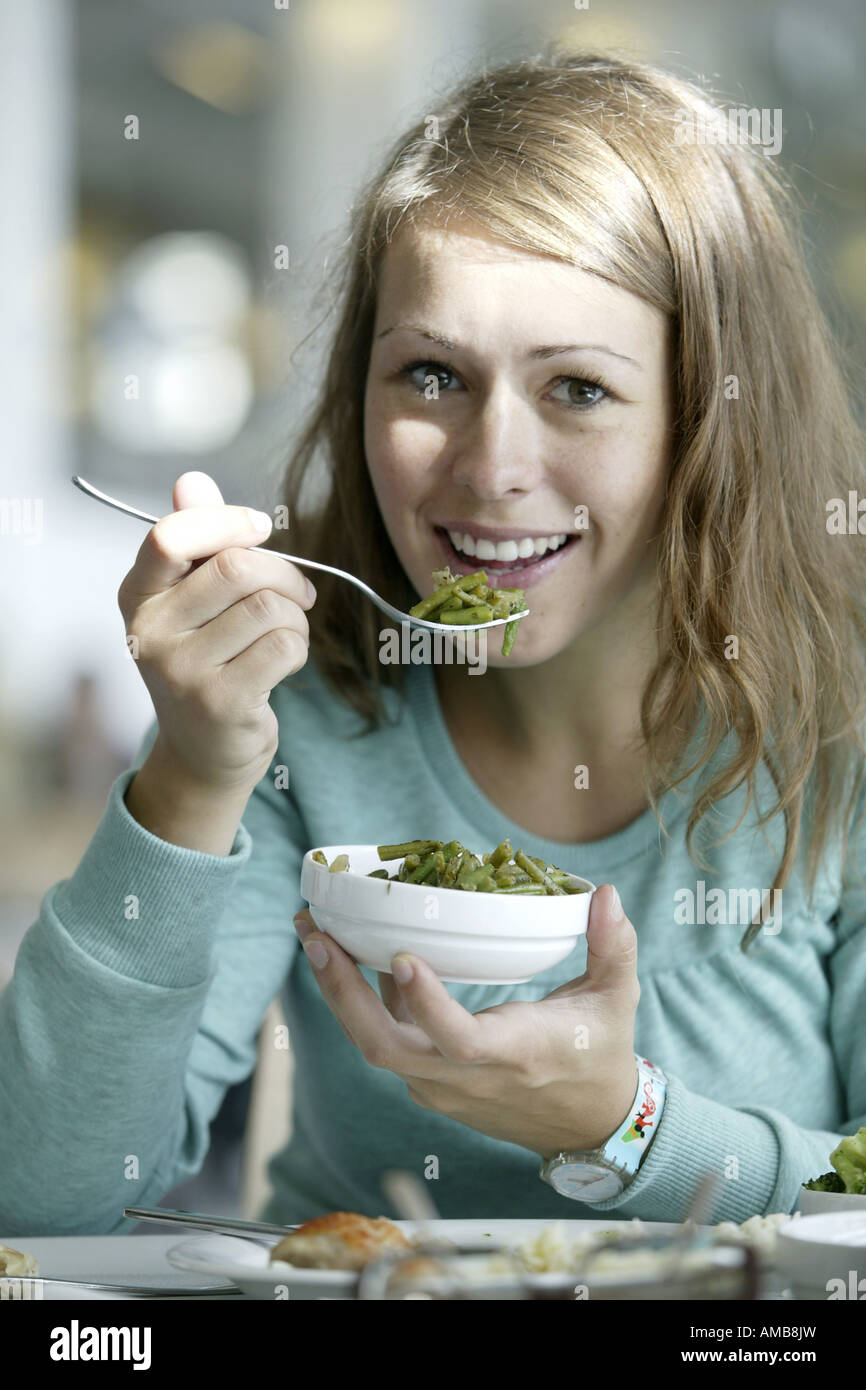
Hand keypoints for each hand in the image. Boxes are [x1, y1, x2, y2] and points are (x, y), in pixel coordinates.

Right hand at [118, 471, 315, 794]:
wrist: (203, 754)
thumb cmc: (208, 661)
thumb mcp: (192, 600)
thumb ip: (196, 539)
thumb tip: (192, 479)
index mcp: (137, 595)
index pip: (170, 536)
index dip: (227, 521)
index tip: (261, 529)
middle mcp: (148, 632)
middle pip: (237, 568)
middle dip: (285, 574)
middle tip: (300, 593)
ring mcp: (180, 671)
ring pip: (269, 608)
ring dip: (296, 616)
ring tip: (288, 632)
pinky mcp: (220, 703)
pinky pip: (284, 646)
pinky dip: (300, 647)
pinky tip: (286, 662)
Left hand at [293, 883, 639, 1157]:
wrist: (589, 1126)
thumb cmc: (602, 1053)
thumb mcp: (616, 998)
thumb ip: (614, 946)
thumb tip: (607, 894)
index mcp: (514, 1054)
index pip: (459, 1040)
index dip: (426, 1003)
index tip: (402, 956)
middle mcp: (467, 1077)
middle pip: (387, 1047)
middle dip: (343, 992)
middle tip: (317, 935)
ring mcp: (442, 1086)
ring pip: (377, 1046)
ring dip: (341, 993)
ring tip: (316, 936)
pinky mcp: (432, 1084)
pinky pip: (389, 1043)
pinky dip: (366, 1003)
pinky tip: (352, 955)